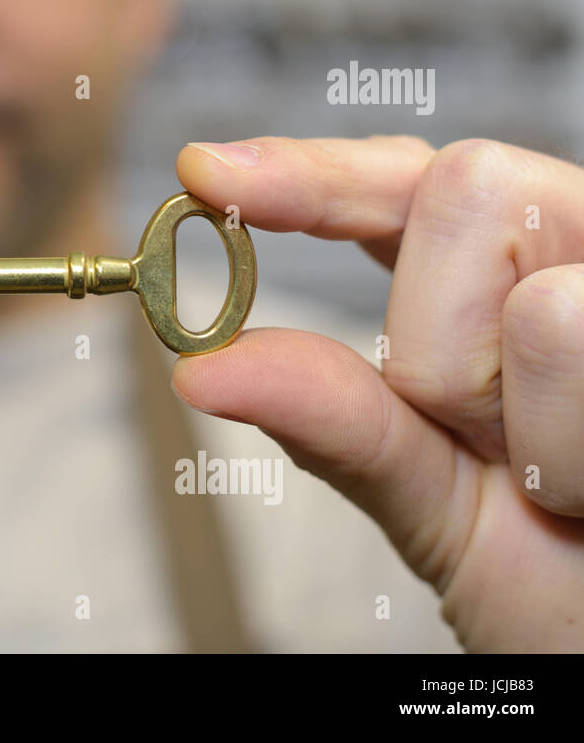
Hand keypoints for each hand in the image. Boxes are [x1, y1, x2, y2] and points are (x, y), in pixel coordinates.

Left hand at [174, 136, 583, 650]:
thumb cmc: (553, 577)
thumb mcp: (429, 501)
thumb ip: (334, 421)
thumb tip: (201, 370)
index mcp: (498, 279)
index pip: (402, 182)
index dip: (306, 169)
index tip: (203, 170)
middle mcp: (573, 251)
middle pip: (460, 190)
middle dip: (440, 345)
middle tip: (487, 442)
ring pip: (532, 300)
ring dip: (522, 424)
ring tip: (562, 483)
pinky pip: (573, 331)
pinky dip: (567, 450)